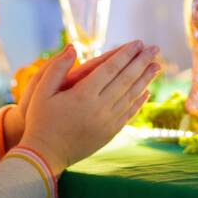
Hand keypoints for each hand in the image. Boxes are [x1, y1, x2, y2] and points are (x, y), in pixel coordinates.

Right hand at [17, 40, 158, 170]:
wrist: (45, 155)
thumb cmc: (41, 120)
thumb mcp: (40, 91)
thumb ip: (57, 67)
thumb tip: (73, 47)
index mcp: (82, 95)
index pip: (111, 68)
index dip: (126, 54)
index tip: (138, 42)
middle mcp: (99, 108)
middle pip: (126, 80)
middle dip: (142, 62)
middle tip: (155, 48)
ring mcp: (106, 122)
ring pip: (131, 96)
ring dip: (145, 80)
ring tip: (157, 66)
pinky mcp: (109, 134)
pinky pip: (129, 114)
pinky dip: (139, 101)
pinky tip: (147, 91)